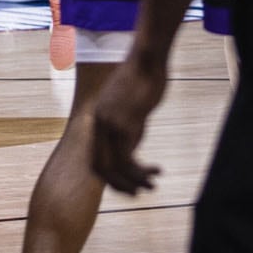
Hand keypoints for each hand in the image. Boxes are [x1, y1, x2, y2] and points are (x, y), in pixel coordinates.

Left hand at [91, 57, 167, 194]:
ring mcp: (110, 124)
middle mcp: (99, 123)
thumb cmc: (143, 80)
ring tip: (152, 185)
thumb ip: (127, 128)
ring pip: (116, 168)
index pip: (95, 160)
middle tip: (138, 194)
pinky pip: (129, 159)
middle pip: (101, 168)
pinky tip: (156, 170)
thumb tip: (131, 151)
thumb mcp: (131, 107)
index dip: (109, 179)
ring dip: (135, 181)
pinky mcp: (125, 123)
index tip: (127, 186)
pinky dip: (141, 171)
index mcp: (98, 118)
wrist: (148, 58)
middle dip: (120, 186)